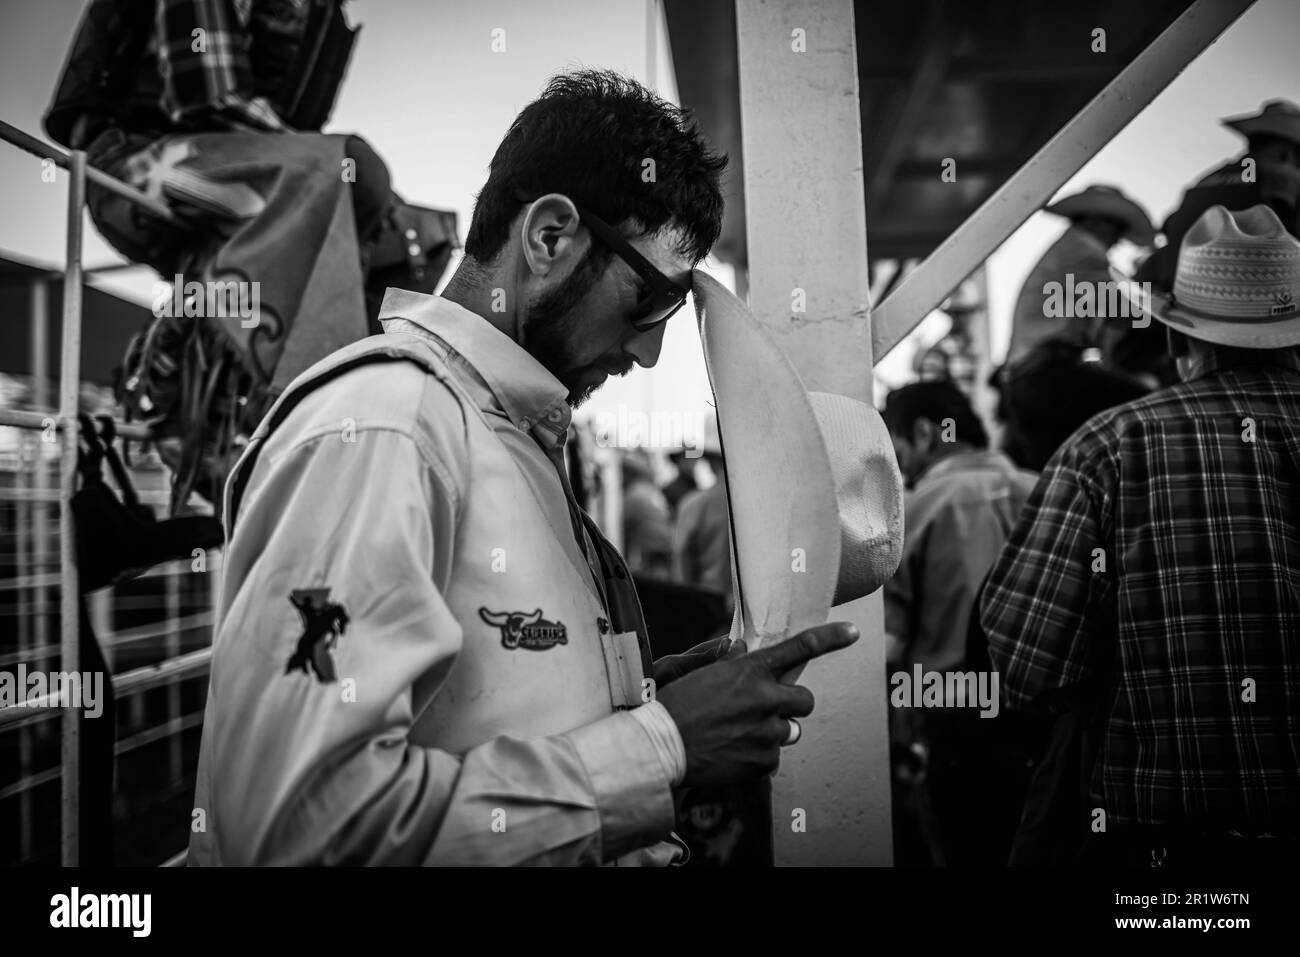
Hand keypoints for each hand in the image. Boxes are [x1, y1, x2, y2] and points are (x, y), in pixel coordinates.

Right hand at [656, 622, 859, 787]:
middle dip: (790, 705)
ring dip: (771, 733)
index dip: (831, 638)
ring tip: (737, 736)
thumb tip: (743, 651)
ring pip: (789, 732)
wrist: (662, 747)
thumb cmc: (675, 706)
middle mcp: (766, 698)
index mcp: (751, 670)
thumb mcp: (700, 673)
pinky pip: (774, 759)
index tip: (853, 633)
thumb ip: (729, 662)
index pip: (801, 648)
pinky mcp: (764, 761)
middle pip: (805, 700)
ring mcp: (768, 732)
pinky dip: (757, 758)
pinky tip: (731, 754)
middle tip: (764, 711)